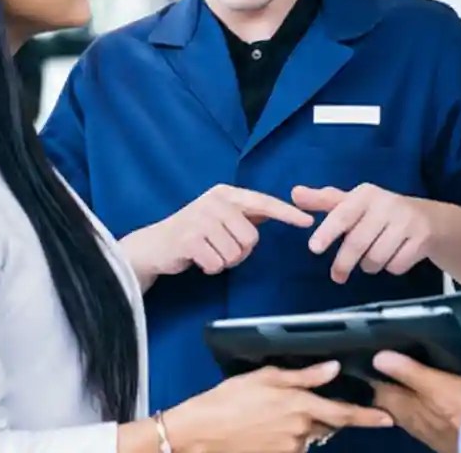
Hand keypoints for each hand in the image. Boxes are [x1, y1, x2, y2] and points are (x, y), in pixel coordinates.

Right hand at [121, 184, 313, 287]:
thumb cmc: (191, 232)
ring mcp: (200, 219)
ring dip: (224, 261)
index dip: (286, 213)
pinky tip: (198, 260)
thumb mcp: (219, 217)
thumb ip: (245, 214)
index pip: (262, 202)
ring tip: (207, 253)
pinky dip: (210, 268)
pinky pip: (218, 263)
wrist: (153, 245)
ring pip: (235, 253)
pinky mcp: (190, 239)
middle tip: (220, 249)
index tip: (307, 221)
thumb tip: (276, 211)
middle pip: (251, 238)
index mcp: (224, 193)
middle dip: (240, 252)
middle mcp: (214, 202)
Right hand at [165, 361, 393, 452]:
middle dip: (321, 415)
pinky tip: (263, 426)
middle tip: (293, 405)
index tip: (387, 418)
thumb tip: (332, 368)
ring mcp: (291, 447)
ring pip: (307, 434)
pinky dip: (286, 435)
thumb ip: (303, 376)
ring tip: (267, 413)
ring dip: (299, 424)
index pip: (343, 413)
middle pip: (325, 423)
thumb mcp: (264, 378)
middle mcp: (301, 429)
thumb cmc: (228, 399)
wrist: (202, 432)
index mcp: (300, 404)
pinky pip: (293, 445)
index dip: (367, 416)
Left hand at [295, 184, 442, 283]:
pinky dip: (390, 268)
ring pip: (377, 258)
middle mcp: (387, 205)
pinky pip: (396, 265)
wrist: (431, 219)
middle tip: (336, 276)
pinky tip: (392, 257)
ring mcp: (407, 222)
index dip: (327, 232)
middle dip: (344, 263)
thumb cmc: (380, 212)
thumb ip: (323, 200)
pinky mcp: (423, 239)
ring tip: (370, 257)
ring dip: (369, 265)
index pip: (342, 214)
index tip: (313, 248)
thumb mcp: (353, 202)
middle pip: (358, 242)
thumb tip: (295, 193)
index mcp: (366, 194)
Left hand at [370, 351, 460, 452]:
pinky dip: (427, 405)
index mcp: (403, 407)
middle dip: (390, 384)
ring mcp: (427, 430)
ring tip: (414, 374)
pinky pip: (427, 417)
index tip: (376, 355)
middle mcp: (410, 421)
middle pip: (391, 401)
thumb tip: (376, 358)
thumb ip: (408, 371)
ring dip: (409, 394)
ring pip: (409, 409)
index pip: (378, 389)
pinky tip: (435, 397)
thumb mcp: (438, 384)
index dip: (375, 374)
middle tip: (395, 361)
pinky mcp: (444, 435)